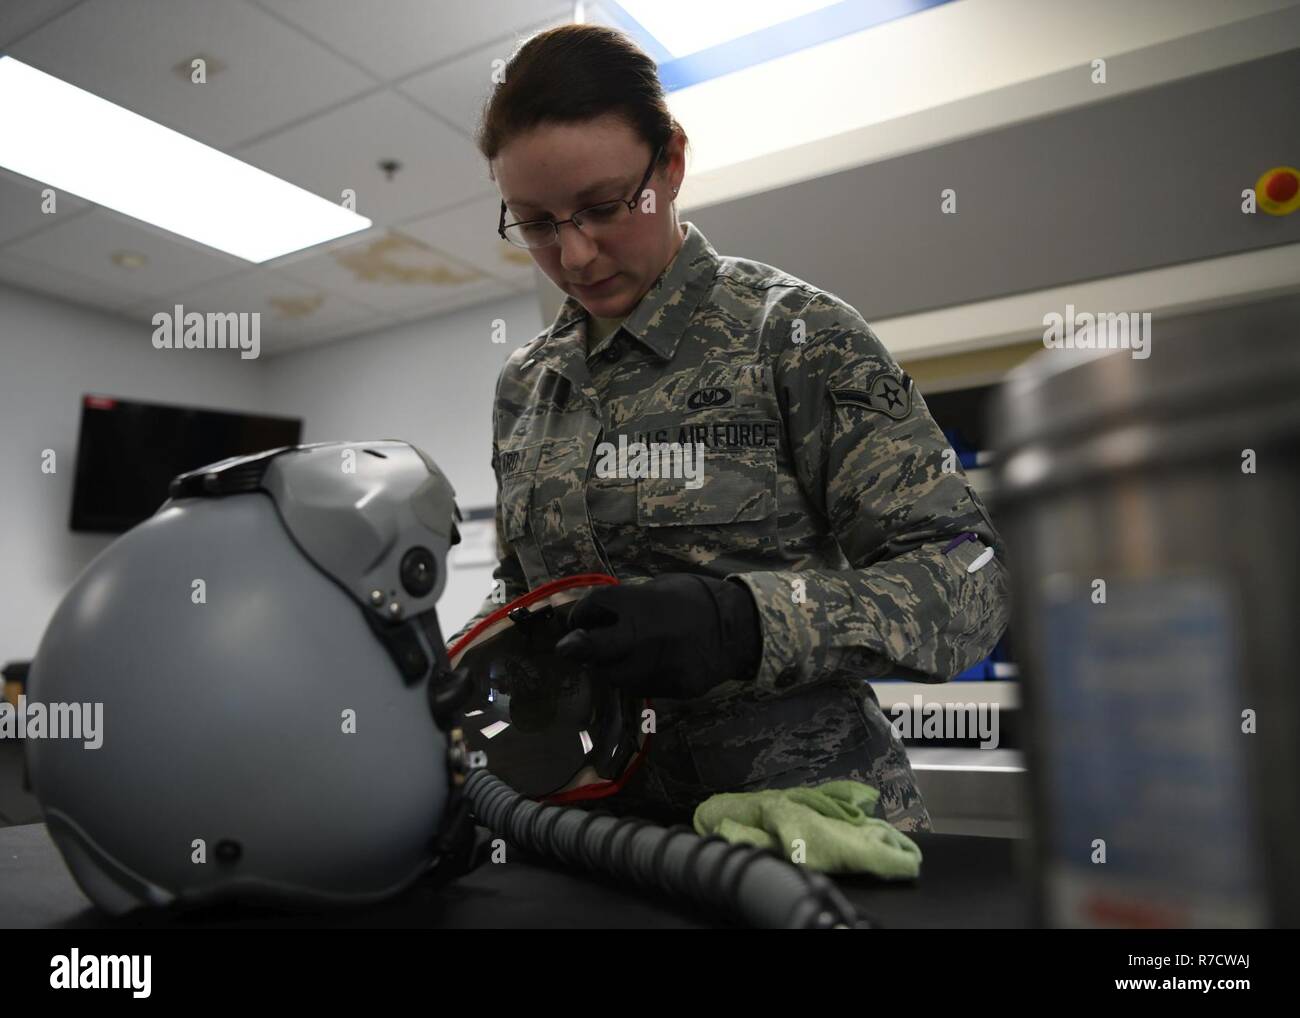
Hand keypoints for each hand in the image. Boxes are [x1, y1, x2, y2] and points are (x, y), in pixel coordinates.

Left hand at [554, 573, 762, 698]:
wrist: (741, 627)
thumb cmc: (696, 599)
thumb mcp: (660, 588)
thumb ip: (628, 604)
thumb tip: (597, 617)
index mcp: (642, 604)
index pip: (594, 606)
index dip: (583, 612)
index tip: (582, 618)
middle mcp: (645, 637)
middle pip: (592, 648)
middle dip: (575, 648)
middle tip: (567, 648)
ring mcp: (659, 666)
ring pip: (614, 676)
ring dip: (608, 666)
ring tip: (616, 655)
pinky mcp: (673, 688)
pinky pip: (641, 688)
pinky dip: (636, 678)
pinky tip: (644, 666)